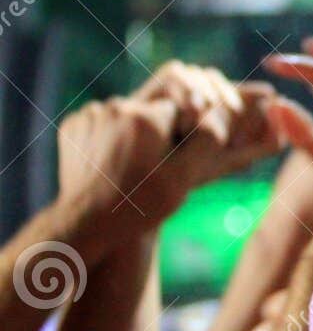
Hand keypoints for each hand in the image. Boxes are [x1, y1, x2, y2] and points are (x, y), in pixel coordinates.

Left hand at [58, 69, 281, 219]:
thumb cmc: (140, 205)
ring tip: (132, 167)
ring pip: (129, 114)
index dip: (185, 134)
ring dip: (135, 134)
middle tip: (154, 168)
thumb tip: (219, 111)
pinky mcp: (74, 124)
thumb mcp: (184, 177)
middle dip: (159, 133)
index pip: (182, 109)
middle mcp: (116, 107)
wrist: (86, 223)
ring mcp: (90, 115)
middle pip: (154, 110)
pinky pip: (104, 120)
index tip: (174, 161)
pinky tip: (113, 162)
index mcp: (146, 117)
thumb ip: (207, 139)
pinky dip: (111, 136)